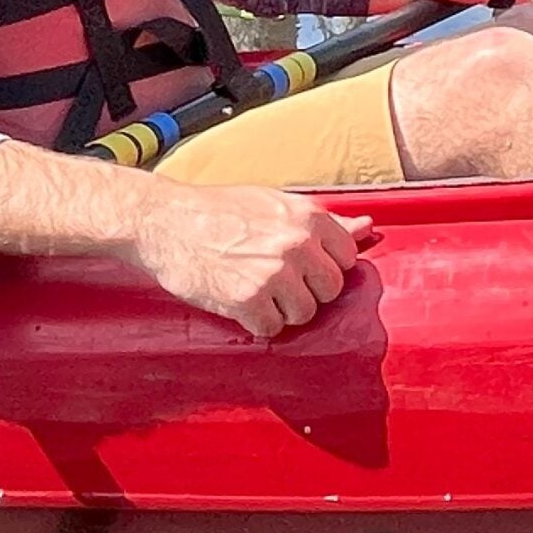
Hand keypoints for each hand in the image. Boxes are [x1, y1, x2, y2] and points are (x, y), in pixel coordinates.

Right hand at [126, 182, 375, 338]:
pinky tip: (237, 300)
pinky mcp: (248, 300)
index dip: (323, 267)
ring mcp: (273, 274)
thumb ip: (325, 222)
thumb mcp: (276, 204)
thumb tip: (369, 229)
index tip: (301, 265)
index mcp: (308, 217)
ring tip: (253, 287)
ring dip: (281, 309)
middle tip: (274, 279)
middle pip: (330, 291)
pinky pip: (271, 328)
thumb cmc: (218, 210)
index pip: (347, 259)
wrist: (163, 220)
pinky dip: (254, 322)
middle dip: (306, 291)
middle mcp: (296, 244)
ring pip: (304, 313)